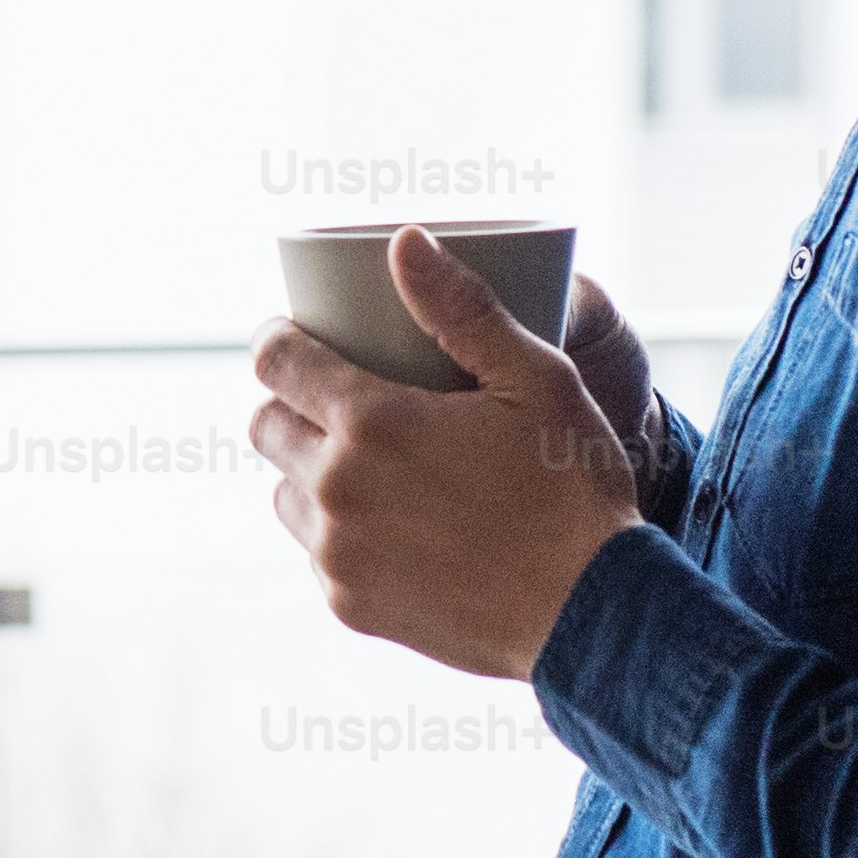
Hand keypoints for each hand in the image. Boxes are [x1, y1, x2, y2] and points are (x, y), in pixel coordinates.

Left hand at [246, 225, 643, 680]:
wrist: (592, 617)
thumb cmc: (572, 490)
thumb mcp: (535, 381)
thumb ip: (461, 308)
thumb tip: (403, 240)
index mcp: (371, 422)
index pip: (275, 361)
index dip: (280, 338)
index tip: (302, 335)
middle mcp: (336, 489)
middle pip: (265, 426)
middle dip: (294, 404)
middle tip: (346, 402)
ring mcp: (337, 554)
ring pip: (284, 493)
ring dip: (311, 472)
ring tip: (372, 468)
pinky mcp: (350, 605)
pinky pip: (317, 553)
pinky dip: (340, 534)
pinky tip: (396, 527)